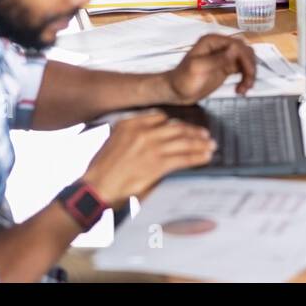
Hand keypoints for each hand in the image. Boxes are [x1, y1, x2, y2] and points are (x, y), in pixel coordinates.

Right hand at [81, 111, 214, 205]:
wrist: (96, 188)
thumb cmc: (102, 169)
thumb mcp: (115, 141)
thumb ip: (135, 135)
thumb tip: (156, 138)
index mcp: (130, 123)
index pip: (161, 117)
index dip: (177, 122)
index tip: (185, 126)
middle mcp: (142, 131)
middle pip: (176, 127)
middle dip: (193, 132)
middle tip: (205, 135)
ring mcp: (151, 147)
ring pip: (183, 141)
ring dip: (200, 144)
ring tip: (210, 146)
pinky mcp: (158, 164)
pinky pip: (184, 158)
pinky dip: (197, 157)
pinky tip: (205, 157)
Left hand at [167, 33, 256, 101]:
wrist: (175, 92)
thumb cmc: (183, 79)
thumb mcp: (199, 68)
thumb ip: (218, 59)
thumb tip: (236, 50)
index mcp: (213, 41)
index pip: (237, 45)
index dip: (246, 59)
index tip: (248, 74)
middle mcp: (220, 46)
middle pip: (245, 51)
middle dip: (250, 67)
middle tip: (248, 84)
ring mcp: (224, 57)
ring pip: (246, 60)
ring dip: (249, 74)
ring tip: (244, 89)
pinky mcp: (226, 68)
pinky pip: (242, 70)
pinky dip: (245, 78)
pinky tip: (241, 89)